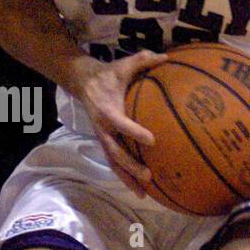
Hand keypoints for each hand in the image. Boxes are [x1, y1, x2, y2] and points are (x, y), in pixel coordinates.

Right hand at [74, 50, 167, 197]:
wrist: (83, 83)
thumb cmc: (108, 75)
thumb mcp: (123, 65)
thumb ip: (143, 60)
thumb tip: (166, 57)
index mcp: (107, 110)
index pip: (120, 123)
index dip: (133, 132)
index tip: (151, 140)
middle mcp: (103, 129)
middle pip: (115, 152)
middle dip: (130, 165)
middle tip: (148, 175)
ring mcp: (103, 138)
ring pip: (113, 163)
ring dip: (127, 178)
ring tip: (144, 193)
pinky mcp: (106, 143)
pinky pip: (115, 163)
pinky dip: (126, 177)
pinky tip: (141, 190)